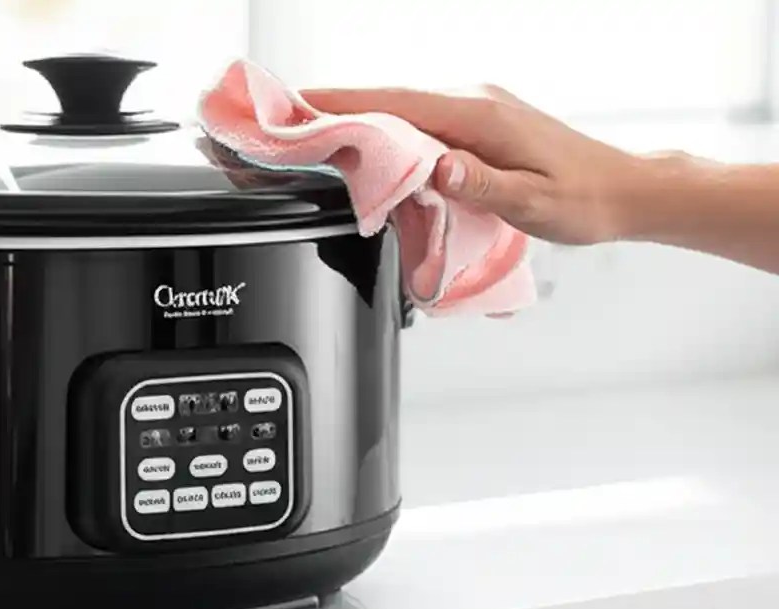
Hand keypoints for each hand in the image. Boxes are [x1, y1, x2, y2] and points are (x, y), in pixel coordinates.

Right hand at [300, 84, 643, 245]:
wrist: (624, 189)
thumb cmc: (584, 199)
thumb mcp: (533, 203)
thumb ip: (481, 185)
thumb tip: (437, 169)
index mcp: (480, 116)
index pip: (396, 103)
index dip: (342, 102)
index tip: (297, 103)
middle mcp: (473, 102)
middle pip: (389, 101)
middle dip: (335, 110)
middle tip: (287, 125)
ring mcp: (475, 110)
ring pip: (402, 111)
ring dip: (358, 122)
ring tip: (314, 138)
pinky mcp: (477, 125)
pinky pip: (419, 122)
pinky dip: (386, 132)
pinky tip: (368, 150)